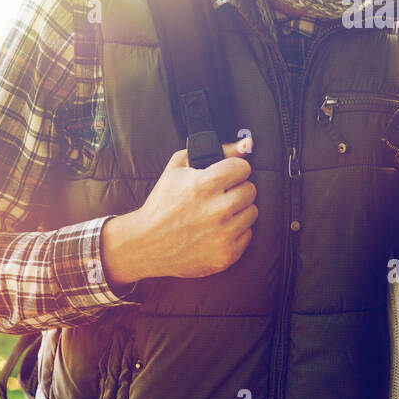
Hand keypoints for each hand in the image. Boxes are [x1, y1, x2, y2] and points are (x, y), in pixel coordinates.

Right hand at [103, 136, 257, 282]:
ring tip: (217, 213)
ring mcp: (223, 235)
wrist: (146, 244)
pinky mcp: (227, 255)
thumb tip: (248, 143)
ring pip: (252, 212)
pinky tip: (216, 230)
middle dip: (236, 190)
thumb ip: (217, 150)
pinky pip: (247, 234)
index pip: (243, 168)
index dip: (232, 170)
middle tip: (219, 196)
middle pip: (250, 190)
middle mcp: (218, 210)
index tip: (225, 176)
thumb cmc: (162, 203)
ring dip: (237, 211)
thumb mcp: (178, 168)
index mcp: (206, 184)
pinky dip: (235, 232)